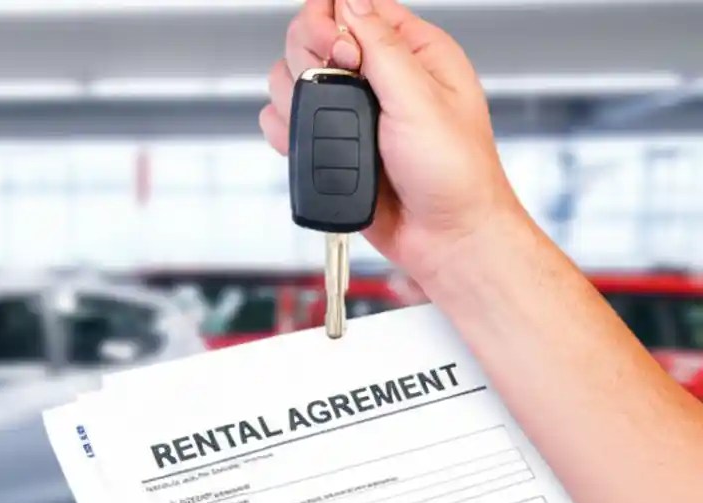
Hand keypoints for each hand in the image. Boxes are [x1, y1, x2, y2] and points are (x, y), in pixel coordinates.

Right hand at [261, 0, 526, 285]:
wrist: (445, 238)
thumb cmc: (456, 175)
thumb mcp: (422, 100)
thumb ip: (381, 48)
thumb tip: (349, 3)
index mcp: (412, 51)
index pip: (353, 5)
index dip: (329, 19)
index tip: (337, 51)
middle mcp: (379, 76)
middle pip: (311, 37)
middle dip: (309, 61)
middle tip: (338, 93)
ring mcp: (352, 111)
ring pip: (292, 79)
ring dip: (296, 100)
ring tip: (331, 130)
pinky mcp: (332, 144)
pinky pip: (287, 123)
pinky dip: (287, 133)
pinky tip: (312, 149)